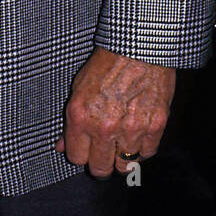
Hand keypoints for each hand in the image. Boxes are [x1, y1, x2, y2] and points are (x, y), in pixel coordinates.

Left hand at [55, 47, 175, 176]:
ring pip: (125, 166)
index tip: (86, 149)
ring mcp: (131, 129)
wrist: (138, 47)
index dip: (81, 154)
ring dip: (123, 157)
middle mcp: (104, 127)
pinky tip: (138, 134)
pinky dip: (143, 147)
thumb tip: (61, 145)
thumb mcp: (79, 87)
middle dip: (100, 163)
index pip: (76, 157)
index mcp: (81, 117)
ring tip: (122, 142)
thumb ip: (70, 122)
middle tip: (104, 153)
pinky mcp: (155, 127)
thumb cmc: (107, 63)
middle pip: (100, 168)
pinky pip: (147, 154)